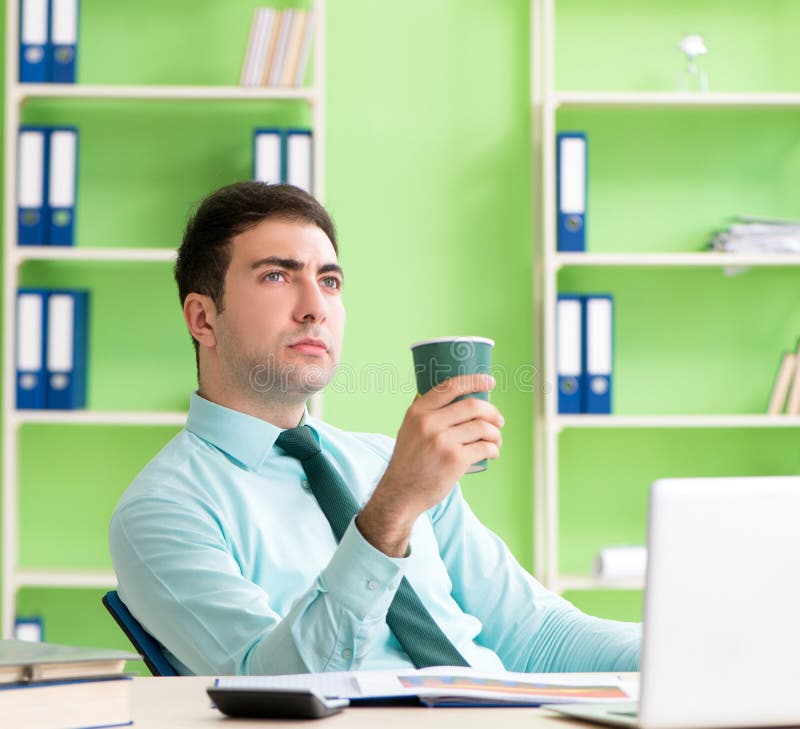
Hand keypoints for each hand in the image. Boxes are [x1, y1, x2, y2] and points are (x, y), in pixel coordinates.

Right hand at [356, 374, 502, 555]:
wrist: (401, 493)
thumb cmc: (409, 461)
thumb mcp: (408, 430)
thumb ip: (425, 413)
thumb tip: (451, 395)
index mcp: (417, 412)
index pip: (450, 387)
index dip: (474, 381)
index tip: (490, 381)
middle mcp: (429, 423)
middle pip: (472, 406)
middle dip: (492, 412)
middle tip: (498, 420)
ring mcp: (442, 441)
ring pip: (482, 427)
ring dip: (495, 433)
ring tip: (496, 440)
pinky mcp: (455, 460)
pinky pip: (484, 447)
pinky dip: (494, 449)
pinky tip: (493, 452)